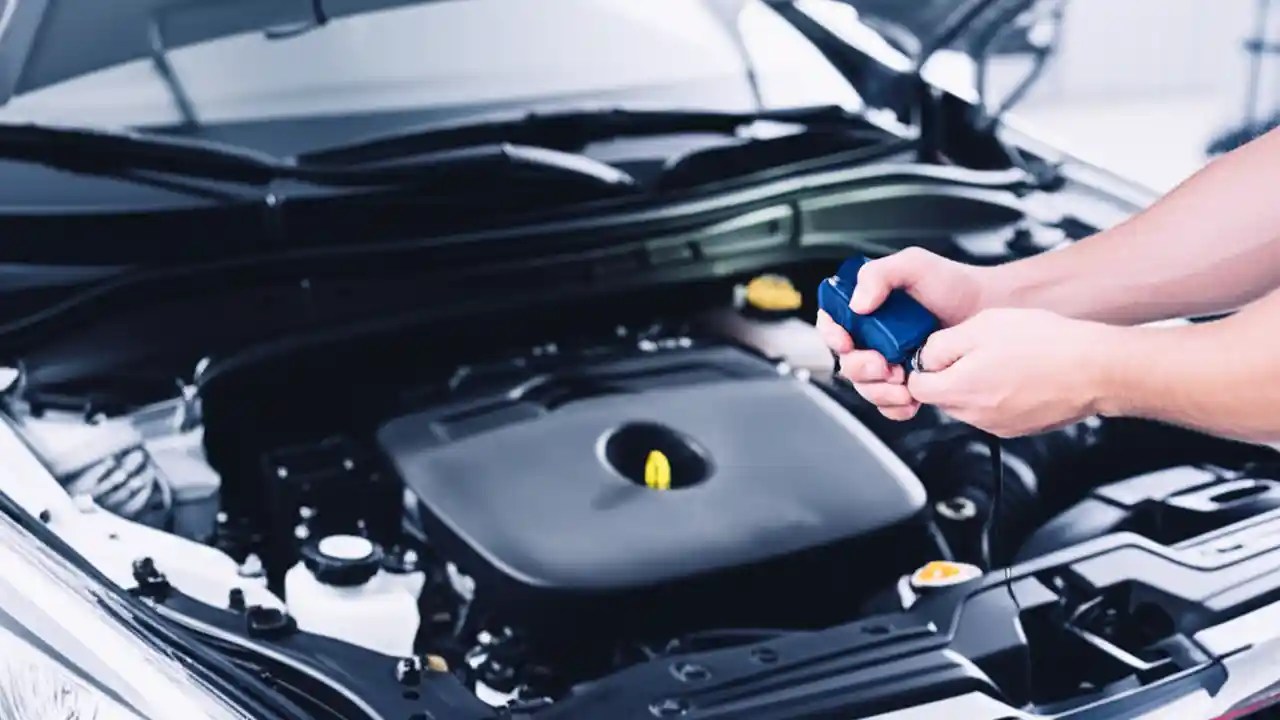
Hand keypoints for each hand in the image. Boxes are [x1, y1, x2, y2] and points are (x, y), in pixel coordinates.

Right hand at [815, 248, 989, 419]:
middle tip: (883, 364)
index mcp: (865, 307)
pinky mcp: (907, 382)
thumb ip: (878, 274)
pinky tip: (910, 398)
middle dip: (861, 368)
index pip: (831, 323)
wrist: (988, 308)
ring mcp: (889, 361)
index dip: (831, 335)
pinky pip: (889, 404)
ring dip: (879, 391)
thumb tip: (857, 304)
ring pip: (866, 387)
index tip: (846, 341)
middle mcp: (872, 336)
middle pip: (846, 361)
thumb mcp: (913, 265)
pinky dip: (895, 407)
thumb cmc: (953, 284)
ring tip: (903, 383)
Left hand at [906, 308, 1118, 436]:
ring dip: (975, 384)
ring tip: (1004, 359)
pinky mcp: (1018, 429)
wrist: (1096, 369)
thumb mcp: (980, 326)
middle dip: (950, 375)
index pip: (916, 387)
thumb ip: (941, 345)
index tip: (938, 352)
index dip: (923, 366)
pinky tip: (1020, 373)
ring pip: (967, 405)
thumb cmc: (1046, 344)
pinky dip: (998, 395)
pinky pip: (993, 412)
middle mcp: (975, 415)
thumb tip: (924, 357)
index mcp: (959, 390)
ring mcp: (997, 426)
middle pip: (941, 397)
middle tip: (976, 350)